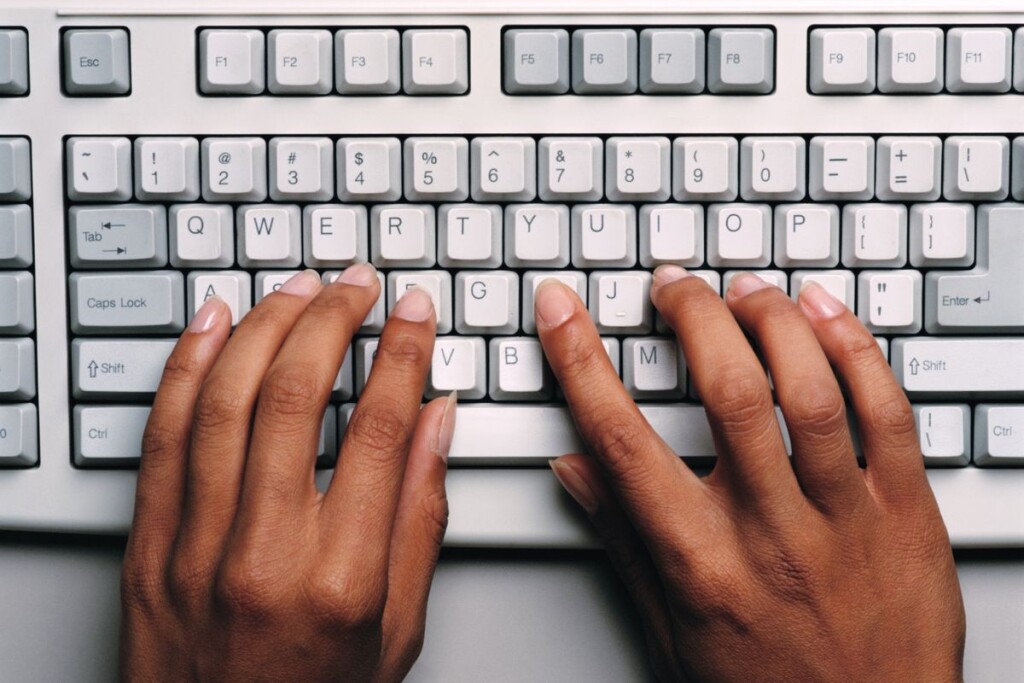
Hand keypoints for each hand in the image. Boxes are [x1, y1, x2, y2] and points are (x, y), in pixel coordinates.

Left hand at [120, 265, 455, 682]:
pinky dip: (186, 367)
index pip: (376, 430)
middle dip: (330, 321)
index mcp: (340, 579)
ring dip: (262, 328)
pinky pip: (161, 436)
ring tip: (296, 291)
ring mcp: (191, 547)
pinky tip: (212, 325)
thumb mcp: (398, 629)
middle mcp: (261, 555)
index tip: (411, 312)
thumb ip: (420, 519)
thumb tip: (435, 423)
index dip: (400, 354)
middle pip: (292, 396)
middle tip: (355, 285)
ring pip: (223, 401)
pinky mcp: (145, 547)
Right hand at [536, 268, 964, 681]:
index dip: (581, 360)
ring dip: (774, 320)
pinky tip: (828, 317)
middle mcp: (771, 533)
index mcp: (700, 562)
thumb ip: (622, 540)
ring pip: (813, 391)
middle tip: (673, 284)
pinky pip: (890, 415)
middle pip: (728, 392)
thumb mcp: (670, 629)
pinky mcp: (908, 515)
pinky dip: (857, 351)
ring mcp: (846, 520)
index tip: (562, 310)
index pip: (622, 439)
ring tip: (746, 289)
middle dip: (693, 315)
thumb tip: (575, 470)